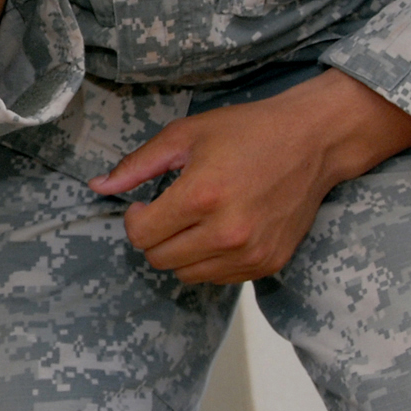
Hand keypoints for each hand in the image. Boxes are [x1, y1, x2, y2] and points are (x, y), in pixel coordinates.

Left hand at [88, 69, 410, 284]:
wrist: (313, 141)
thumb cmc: (248, 131)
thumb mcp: (186, 135)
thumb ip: (138, 165)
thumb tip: (98, 187)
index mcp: (201, 196)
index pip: (141, 235)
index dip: (135, 219)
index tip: (147, 203)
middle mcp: (226, 232)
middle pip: (159, 259)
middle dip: (155, 236)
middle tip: (172, 210)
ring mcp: (250, 253)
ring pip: (185, 274)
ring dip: (181, 252)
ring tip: (198, 220)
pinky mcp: (267, 264)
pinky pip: (218, 279)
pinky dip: (210, 260)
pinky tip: (222, 230)